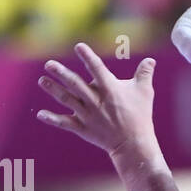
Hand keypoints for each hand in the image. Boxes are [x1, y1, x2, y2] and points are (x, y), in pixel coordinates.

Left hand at [36, 44, 156, 155]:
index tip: (78, 46)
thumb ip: (145, 74)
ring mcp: (88, 115)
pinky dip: (52, 119)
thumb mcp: (145, 93)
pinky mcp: (83, 128)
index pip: (97, 69)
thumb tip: (151, 60)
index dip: (88, 57)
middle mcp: (96, 101)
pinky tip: (40, 114)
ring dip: (53, 90)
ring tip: (42, 80)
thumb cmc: (140, 116)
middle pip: (75, 84)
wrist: (134, 144)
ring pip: (67, 100)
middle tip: (49, 64)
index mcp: (110, 90)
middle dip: (61, 73)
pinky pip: (65, 123)